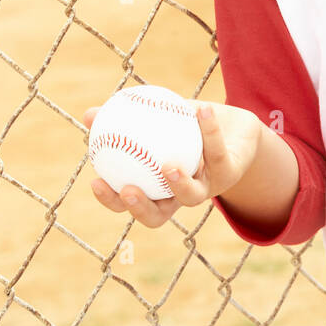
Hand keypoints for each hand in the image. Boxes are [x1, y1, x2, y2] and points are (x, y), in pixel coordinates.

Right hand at [82, 100, 261, 228]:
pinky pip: (217, 151)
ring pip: (192, 196)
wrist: (236, 128)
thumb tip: (89, 114)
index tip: (96, 181)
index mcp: (159, 188)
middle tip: (127, 189)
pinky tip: (201, 110)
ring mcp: (208, 188)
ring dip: (179, 183)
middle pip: (157, 216)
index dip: (112, 201)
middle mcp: (181, 195)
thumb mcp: (157, 119)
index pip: (129, 203)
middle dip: (140, 209)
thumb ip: (125, 119)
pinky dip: (209, 130)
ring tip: (168, 166)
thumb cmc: (188, 127)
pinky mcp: (231, 172)